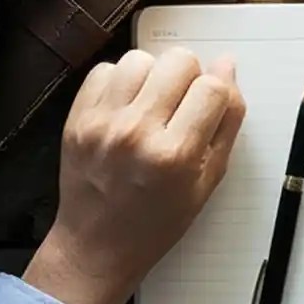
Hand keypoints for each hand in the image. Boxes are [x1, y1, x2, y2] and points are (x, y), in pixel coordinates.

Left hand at [23, 48, 246, 303]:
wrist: (96, 245)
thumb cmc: (158, 221)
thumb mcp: (208, 182)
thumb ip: (226, 123)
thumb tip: (226, 67)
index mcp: (175, 155)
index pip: (212, 88)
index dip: (217, 89)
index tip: (210, 103)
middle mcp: (137, 133)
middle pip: (179, 61)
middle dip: (188, 76)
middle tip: (180, 105)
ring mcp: (102, 123)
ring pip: (141, 59)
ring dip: (153, 76)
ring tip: (151, 104)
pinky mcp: (76, 118)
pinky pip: (105, 69)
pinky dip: (120, 82)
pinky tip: (125, 107)